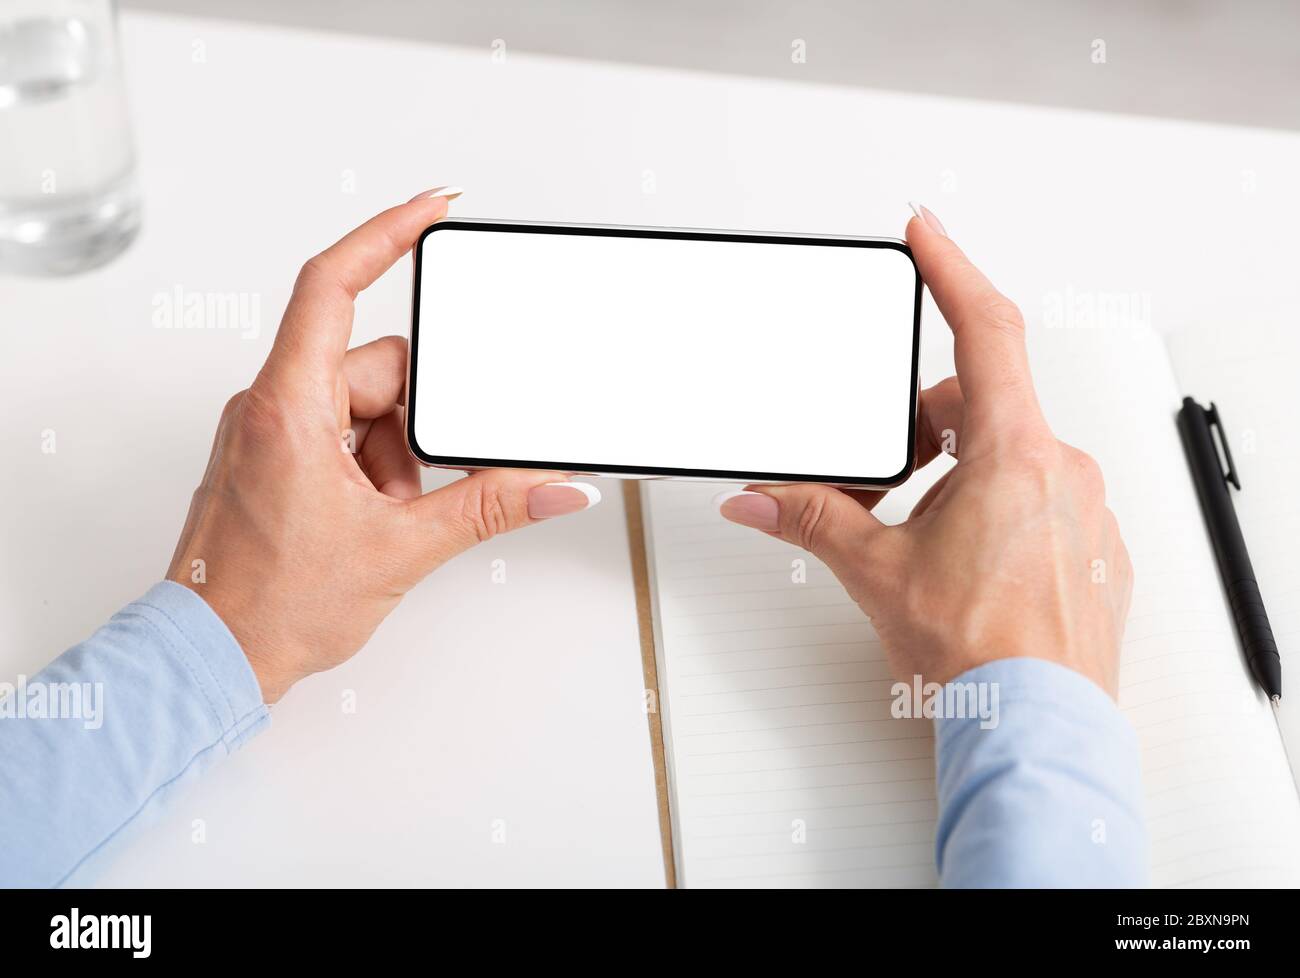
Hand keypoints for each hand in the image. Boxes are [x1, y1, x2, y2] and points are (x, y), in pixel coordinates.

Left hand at [167, 190, 600, 702]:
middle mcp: (273, 407)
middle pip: (376, 366)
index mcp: (288, 408)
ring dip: (397, 456)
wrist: (212, 659)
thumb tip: (556, 488)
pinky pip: (346, 434)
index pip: (333, 286)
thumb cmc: (269, 607)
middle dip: (417, 423)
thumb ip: (489, 508)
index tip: (433, 208)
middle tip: (420, 484)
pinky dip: (376, 469)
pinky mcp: (278, 458)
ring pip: (366, 406)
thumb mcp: (401, 549)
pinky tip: (376, 517)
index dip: (385, 234)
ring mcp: (273, 433)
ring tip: (389, 517)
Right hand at [717, 205, 1131, 696]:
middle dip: (920, 431)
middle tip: (879, 482)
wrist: (1038, 730)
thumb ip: (812, 519)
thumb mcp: (877, 572)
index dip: (950, 269)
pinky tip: (963, 560)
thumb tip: (758, 499)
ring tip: (918, 536)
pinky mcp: (1091, 547)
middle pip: (979, 404)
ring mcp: (1083, 510)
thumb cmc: (979, 657)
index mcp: (1013, 456)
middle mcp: (1061, 471)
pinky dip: (993, 508)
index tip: (925, 233)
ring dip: (954, 475)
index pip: (985, 330)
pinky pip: (1038, 496)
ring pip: (1007, 454)